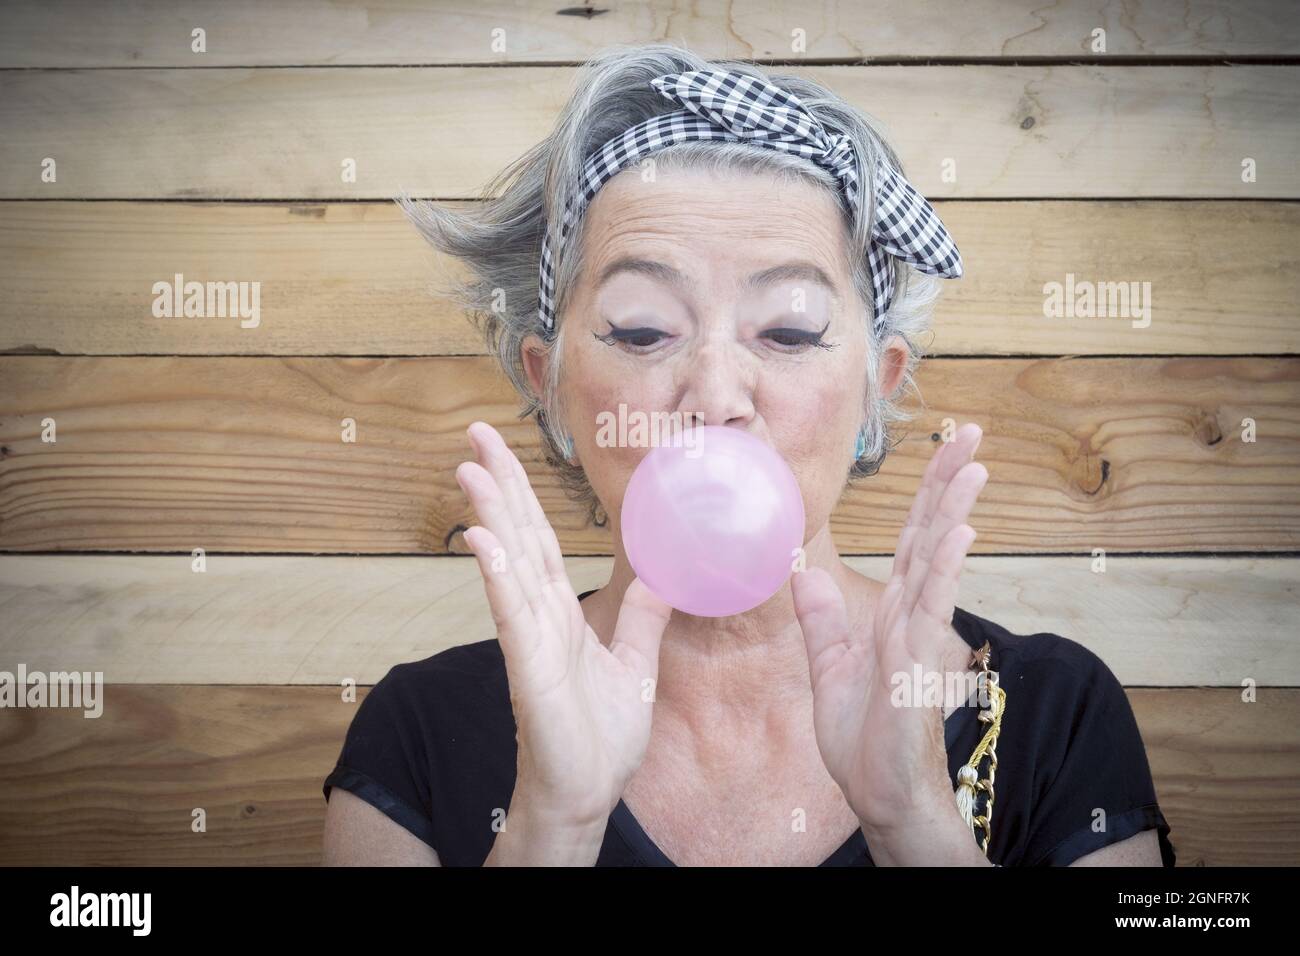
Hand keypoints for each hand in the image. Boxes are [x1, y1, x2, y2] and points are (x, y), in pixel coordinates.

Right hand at [455, 422, 672, 833]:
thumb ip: (642, 618)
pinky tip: (481, 539)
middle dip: (499, 483)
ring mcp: (531, 641)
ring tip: (469, 467)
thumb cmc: (601, 739)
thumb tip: (660, 574)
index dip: (524, 493)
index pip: (541, 539)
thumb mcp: (636, 666)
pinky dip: (497, 575)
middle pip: (518, 536)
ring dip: (490, 515)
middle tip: (475, 432)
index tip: (503, 450)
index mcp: (561, 613)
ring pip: (509, 564)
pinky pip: (512, 614)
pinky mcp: (530, 670)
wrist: (586, 795)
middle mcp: (539, 617)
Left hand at [791, 423, 988, 842]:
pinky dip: (943, 568)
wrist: (878, 795)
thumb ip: (820, 617)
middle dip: (948, 482)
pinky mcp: (916, 663)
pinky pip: (930, 607)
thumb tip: (801, 569)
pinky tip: (959, 533)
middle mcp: (910, 614)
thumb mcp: (828, 666)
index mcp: (889, 610)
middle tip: (971, 431)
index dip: (924, 493)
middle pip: (929, 534)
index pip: (908, 538)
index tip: (943, 449)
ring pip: (935, 561)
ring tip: (974, 465)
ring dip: (953, 512)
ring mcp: (917, 635)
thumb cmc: (863, 738)